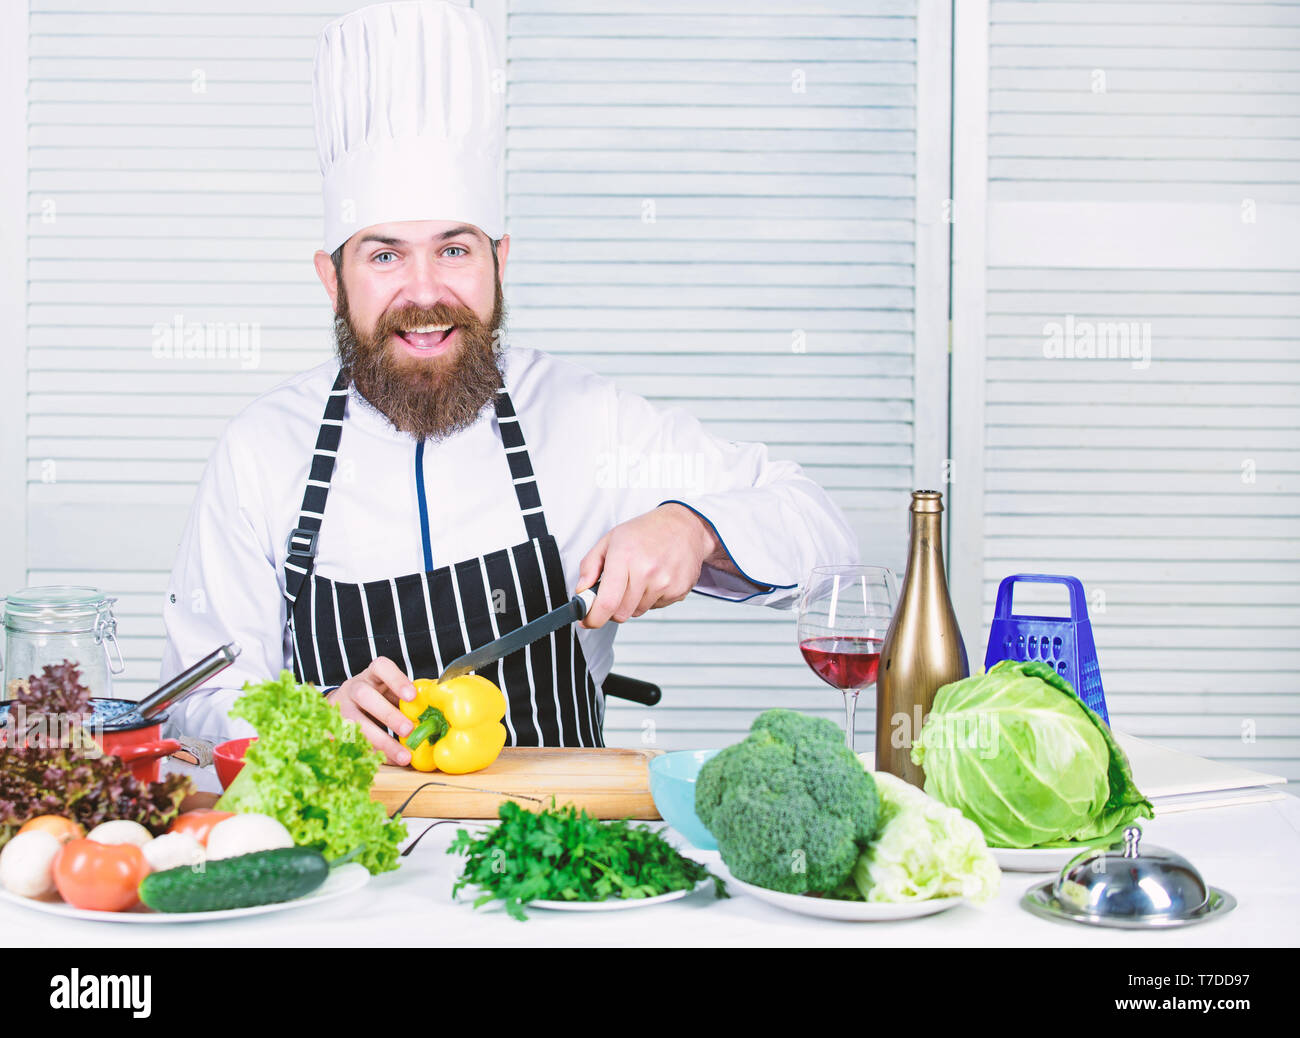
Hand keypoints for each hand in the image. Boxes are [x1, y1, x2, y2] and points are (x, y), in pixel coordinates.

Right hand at [325, 656, 417, 764]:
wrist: (345, 705)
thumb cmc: (379, 696)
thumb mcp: (391, 690)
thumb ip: (410, 696)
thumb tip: (439, 702)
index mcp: (372, 674)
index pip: (381, 667)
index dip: (396, 680)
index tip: (412, 696)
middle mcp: (354, 688)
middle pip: (365, 695)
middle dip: (388, 714)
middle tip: (409, 730)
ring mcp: (342, 709)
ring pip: (356, 723)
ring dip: (382, 741)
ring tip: (404, 756)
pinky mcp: (337, 730)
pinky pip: (352, 743)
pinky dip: (373, 753)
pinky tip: (390, 761)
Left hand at [575, 504, 717, 628]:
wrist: (683, 526)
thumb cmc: (646, 531)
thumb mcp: (610, 539)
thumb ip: (590, 565)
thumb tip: (581, 590)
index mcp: (624, 556)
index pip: (607, 602)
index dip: (593, 618)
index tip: (587, 620)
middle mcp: (646, 571)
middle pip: (621, 614)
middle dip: (612, 608)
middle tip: (615, 591)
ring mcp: (664, 582)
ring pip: (637, 611)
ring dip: (633, 602)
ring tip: (639, 578)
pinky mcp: (679, 590)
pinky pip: (655, 607)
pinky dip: (651, 598)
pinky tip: (654, 579)